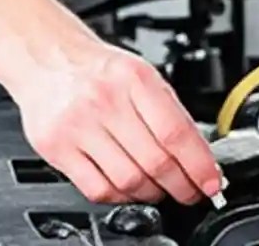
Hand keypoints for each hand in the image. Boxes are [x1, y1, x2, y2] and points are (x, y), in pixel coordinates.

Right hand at [0, 36, 221, 204]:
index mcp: (134, 78)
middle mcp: (105, 100)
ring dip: (152, 194)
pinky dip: (121, 198)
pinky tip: (128, 190)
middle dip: (181, 185)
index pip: (175, 132)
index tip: (211, 181)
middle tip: (190, 192)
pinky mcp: (56, 148)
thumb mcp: (142, 75)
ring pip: (128, 180)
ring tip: (160, 190)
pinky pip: (97, 188)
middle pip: (155, 161)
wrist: (47, 59)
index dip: (198, 164)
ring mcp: (78, 125)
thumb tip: (200, 154)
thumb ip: (169, 111)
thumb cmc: (98, 70)